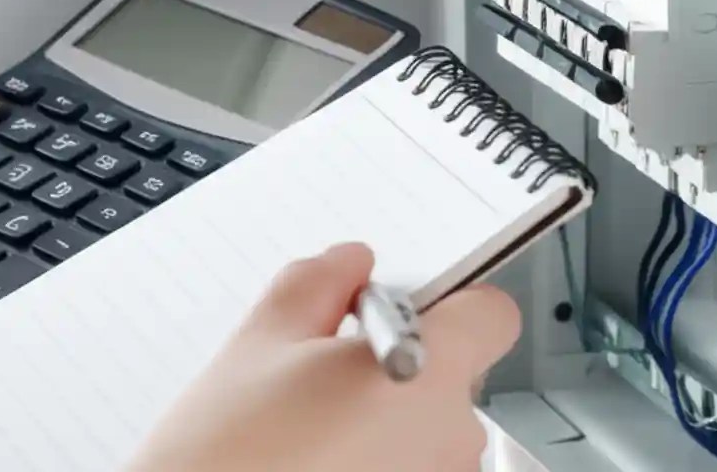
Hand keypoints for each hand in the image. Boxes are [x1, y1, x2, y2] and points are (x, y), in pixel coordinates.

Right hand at [126, 243, 519, 471]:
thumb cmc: (226, 458)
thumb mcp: (257, 344)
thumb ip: (316, 285)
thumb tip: (348, 265)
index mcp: (426, 372)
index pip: (490, 314)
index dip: (444, 303)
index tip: (398, 309)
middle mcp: (452, 436)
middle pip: (452, 374)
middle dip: (395, 366)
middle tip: (321, 377)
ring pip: (428, 430)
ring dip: (384, 423)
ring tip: (307, 437)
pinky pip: (411, 469)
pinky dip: (379, 465)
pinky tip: (317, 467)